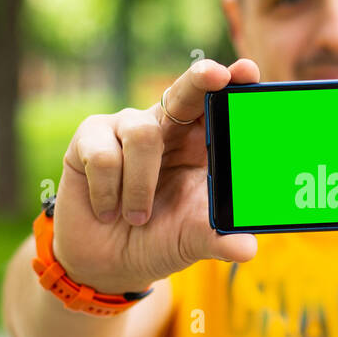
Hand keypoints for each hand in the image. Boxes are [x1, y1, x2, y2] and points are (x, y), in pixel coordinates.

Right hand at [50, 58, 259, 293]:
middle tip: (216, 75)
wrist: (105, 264)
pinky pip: (104, 155)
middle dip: (201, 79)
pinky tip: (107, 211)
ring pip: (142, 134)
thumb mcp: (191, 241)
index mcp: (201, 144)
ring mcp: (127, 128)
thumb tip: (247, 250)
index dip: (233, 83)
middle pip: (186, 90)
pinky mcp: (90, 137)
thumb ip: (217, 239)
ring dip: (141, 187)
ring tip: (137, 217)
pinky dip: (108, 193)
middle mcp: (167, 128)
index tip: (248, 72)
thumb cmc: (159, 240)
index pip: (220, 105)